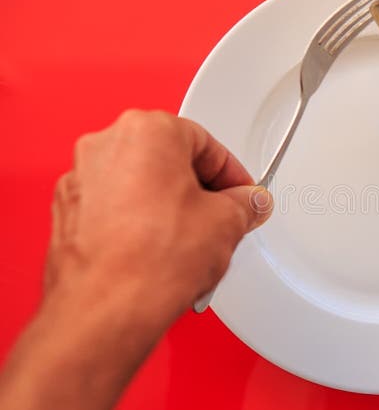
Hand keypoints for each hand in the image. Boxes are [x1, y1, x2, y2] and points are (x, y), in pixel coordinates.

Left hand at [0, 110, 271, 409]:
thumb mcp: (227, 223)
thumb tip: (249, 204)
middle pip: (169, 160)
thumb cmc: (152, 260)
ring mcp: (81, 178)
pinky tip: (160, 253)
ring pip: (140, 184)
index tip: (242, 194)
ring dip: (168, 208)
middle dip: (198, 191)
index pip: (206, 144)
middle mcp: (106, 146)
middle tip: (221, 218)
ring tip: (191, 243)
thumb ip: (244, 205)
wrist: (106, 308)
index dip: (231, 175)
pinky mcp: (68, 212)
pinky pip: (115, 207)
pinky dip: (139, 224)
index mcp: (148, 131)